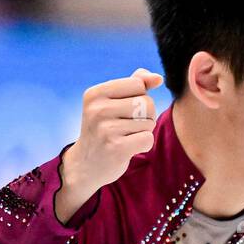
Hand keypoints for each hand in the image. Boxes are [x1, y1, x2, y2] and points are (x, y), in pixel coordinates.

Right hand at [56, 68, 162, 221]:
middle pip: (147, 103)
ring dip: (143, 132)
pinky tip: (128, 148)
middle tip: (126, 127)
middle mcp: (97, 109)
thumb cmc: (104, 128)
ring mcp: (106, 129)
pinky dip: (144, 145)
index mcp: (95, 93)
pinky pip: (148, 139)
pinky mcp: (116, 148)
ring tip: (124, 138)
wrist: (85, 165)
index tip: (124, 110)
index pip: (138, 84)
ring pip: (149, 122)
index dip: (139, 97)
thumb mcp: (113, 102)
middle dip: (145, 116)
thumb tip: (158, 78)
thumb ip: (135, 84)